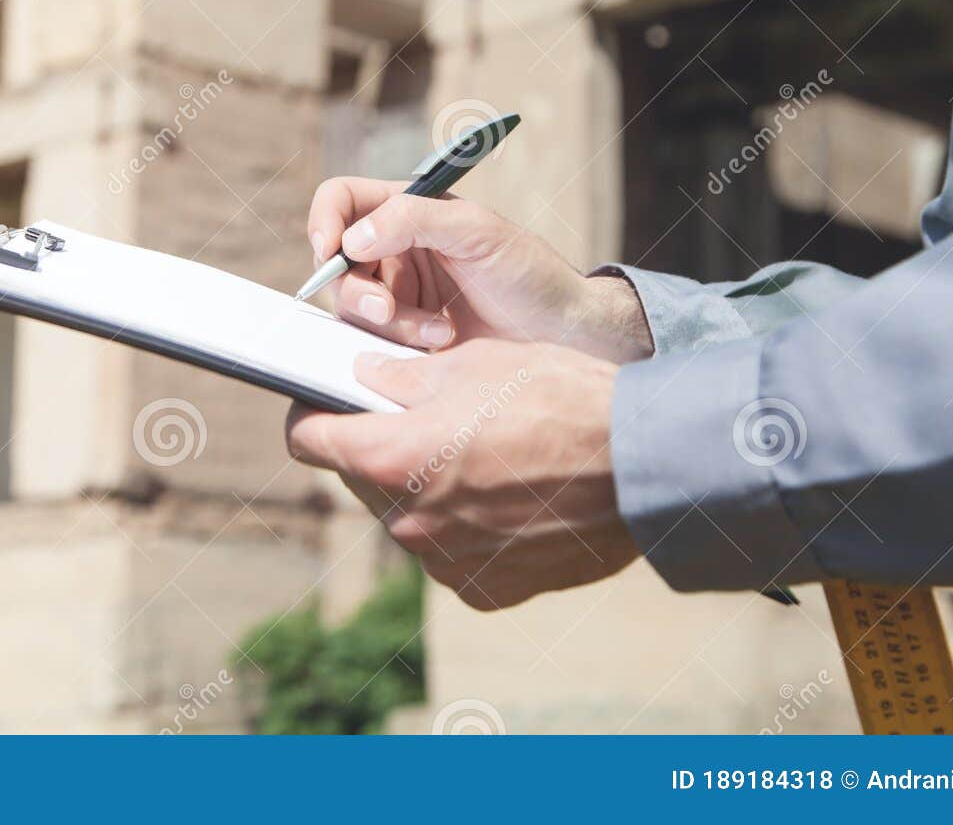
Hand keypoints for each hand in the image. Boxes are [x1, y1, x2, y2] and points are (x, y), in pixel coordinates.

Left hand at [286, 339, 640, 609]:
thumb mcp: (473, 364)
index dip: (310, 416)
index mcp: (393, 458)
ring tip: (478, 456)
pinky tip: (503, 498)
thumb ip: (401, 379)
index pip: (309, 442)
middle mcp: (408, 522)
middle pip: (360, 480)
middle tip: (422, 419)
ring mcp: (445, 564)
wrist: (643, 465)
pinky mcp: (484, 589)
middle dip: (379, 448)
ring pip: (406, 518)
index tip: (320, 405)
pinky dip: (463, 527)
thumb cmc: (561, 400)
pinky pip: (450, 554)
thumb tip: (362, 377)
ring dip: (423, 488)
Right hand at [307, 177, 651, 359]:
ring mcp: (397, 295)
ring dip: (391, 323)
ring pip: (353, 308)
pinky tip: (443, 341)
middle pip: (337, 262)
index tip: (331, 250)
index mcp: (407, 211)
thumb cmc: (530, 273)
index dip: (324, 221)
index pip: (341, 201)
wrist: (561, 333)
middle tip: (385, 310)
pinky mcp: (403, 337)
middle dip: (355, 290)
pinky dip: (401, 344)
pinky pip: (371, 342)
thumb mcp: (478, 231)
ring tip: (440, 330)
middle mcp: (394, 250)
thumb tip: (353, 238)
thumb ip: (414, 220)